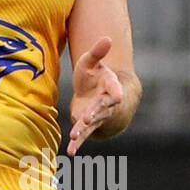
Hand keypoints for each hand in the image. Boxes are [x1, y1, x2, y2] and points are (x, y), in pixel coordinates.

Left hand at [67, 35, 123, 156]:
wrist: (98, 94)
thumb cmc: (95, 75)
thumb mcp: (92, 61)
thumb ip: (98, 52)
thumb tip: (107, 37)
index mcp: (110, 86)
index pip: (114, 89)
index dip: (116, 92)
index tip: (118, 97)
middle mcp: (105, 103)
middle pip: (101, 109)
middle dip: (95, 113)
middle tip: (88, 118)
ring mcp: (97, 115)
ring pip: (91, 124)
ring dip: (83, 130)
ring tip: (75, 136)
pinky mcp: (87, 124)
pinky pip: (83, 135)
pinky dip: (77, 143)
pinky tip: (70, 152)